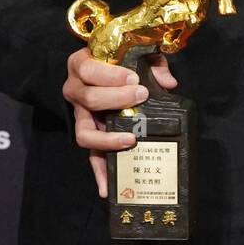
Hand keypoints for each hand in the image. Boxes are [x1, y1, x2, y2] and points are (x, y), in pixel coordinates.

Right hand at [61, 48, 177, 197]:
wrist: (99, 72)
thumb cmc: (119, 61)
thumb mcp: (134, 55)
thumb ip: (151, 64)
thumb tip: (168, 83)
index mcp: (82, 66)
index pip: (89, 70)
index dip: (111, 76)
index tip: (135, 79)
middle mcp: (75, 91)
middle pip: (88, 99)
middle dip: (116, 99)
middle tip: (141, 97)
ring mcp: (80, 117)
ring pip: (84, 132)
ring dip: (106, 139)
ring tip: (129, 140)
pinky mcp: (89, 136)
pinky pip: (91, 156)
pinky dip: (99, 173)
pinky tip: (108, 189)